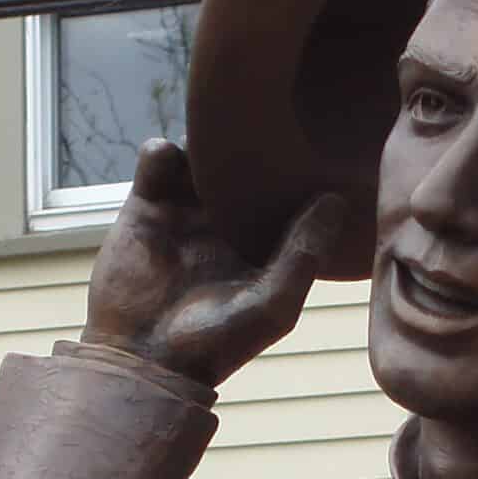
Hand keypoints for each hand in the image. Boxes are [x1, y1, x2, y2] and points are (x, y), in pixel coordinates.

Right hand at [81, 138, 347, 389]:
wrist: (143, 362)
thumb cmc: (216, 345)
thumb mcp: (272, 304)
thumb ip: (303, 254)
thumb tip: (334, 200)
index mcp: (266, 242)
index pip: (290, 192)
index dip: (301, 167)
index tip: (316, 141)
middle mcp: (229, 223)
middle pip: (248, 164)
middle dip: (255, 140)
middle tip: (264, 116)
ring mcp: (188, 211)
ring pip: (203, 153)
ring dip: (208, 138)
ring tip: (214, 135)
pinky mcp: (146, 207)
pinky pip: (157, 161)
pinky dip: (162, 151)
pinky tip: (170, 160)